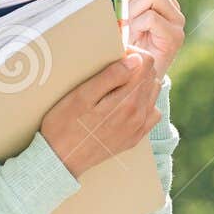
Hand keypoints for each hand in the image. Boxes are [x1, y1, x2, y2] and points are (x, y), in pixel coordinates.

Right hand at [41, 48, 162, 177]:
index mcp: (127, 101)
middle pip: (151, 76)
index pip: (147, 63)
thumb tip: (136, 60)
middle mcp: (139, 115)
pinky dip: (143, 103)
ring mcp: (138, 129)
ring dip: (140, 83)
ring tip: (117, 84)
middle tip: (113, 68)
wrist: (59, 161)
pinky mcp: (134, 138)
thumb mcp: (81, 95)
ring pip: (153, 93)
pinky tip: (125, 103)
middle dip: (136, 66)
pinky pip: (151, 114)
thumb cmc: (64, 125)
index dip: (132, 53)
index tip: (115, 56)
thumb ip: (110, 76)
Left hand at [107, 0, 184, 77]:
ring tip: (122, 25)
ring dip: (129, 7)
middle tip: (115, 9)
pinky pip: (152, 16)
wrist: (129, 79)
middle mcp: (170, 3)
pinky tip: (129, 36)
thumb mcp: (113, 8)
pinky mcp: (175, 36)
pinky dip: (135, 24)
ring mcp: (176, 19)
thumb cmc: (118, 42)